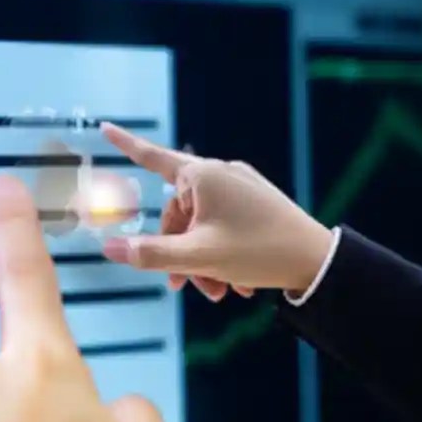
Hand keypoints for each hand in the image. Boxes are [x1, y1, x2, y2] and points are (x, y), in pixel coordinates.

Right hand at [100, 123, 332, 300]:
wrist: (317, 261)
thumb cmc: (259, 253)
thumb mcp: (200, 257)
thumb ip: (151, 254)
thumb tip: (109, 248)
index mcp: (204, 175)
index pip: (153, 158)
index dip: (126, 146)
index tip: (105, 128)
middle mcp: (221, 173)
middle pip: (179, 213)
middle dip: (180, 252)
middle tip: (184, 288)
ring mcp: (241, 187)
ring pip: (203, 225)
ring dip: (203, 260)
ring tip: (221, 293)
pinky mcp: (257, 202)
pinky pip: (225, 225)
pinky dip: (223, 253)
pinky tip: (238, 284)